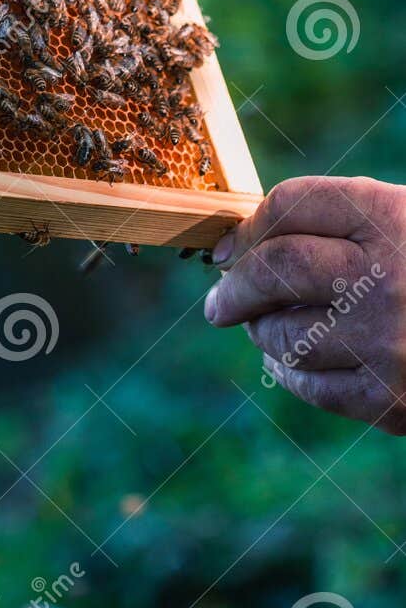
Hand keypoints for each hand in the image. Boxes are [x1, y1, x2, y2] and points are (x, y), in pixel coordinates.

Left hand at [205, 175, 405, 433]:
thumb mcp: (403, 221)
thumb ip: (335, 221)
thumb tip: (239, 245)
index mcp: (393, 217)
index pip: (290, 205)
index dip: (251, 225)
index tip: (232, 245)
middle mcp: (387, 277)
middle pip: (274, 269)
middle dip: (235, 284)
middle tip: (219, 298)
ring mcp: (388, 343)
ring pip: (282, 332)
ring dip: (260, 329)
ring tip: (260, 325)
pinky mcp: (390, 401)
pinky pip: (309, 384)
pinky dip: (289, 370)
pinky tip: (291, 359)